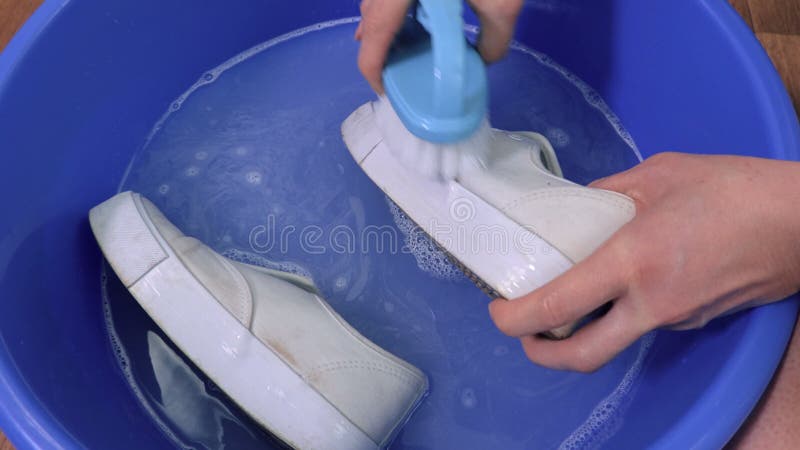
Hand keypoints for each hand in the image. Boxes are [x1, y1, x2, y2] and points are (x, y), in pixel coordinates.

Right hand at [355, 0, 522, 92]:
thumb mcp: (503, 1)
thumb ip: (494, 39)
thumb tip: (485, 61)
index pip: (372, 41)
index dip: (374, 73)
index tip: (387, 89)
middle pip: (369, 19)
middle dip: (381, 48)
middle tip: (403, 66)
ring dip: (386, 23)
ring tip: (411, 41)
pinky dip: (395, 2)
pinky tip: (419, 8)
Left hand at [488, 152, 799, 371]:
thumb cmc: (734, 189)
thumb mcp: (659, 174)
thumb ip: (608, 192)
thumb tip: (577, 204)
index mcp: (633, 261)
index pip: (557, 307)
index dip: (515, 318)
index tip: (497, 309)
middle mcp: (651, 303)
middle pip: (582, 356)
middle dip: (541, 353)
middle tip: (524, 331)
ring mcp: (676, 318)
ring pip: (614, 340)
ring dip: (581, 329)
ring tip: (566, 296)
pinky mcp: (696, 320)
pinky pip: (645, 323)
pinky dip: (620, 312)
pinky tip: (622, 280)